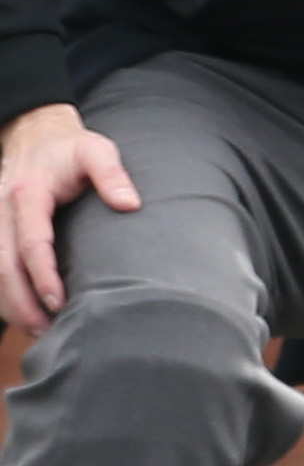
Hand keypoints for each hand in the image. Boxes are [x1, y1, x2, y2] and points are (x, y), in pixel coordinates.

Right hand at [0, 104, 140, 332]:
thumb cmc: (71, 148)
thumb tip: (129, 204)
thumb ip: (112, 174)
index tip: (59, 301)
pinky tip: (24, 313)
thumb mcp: (96, 150)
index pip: (31, 241)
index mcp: (28, 192)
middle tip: (46, 330)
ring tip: (37, 330)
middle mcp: (1, 207)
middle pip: (2, 263)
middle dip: (20, 301)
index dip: (43, 275)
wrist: (35, 135)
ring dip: (9, 303)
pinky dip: (3, 292)